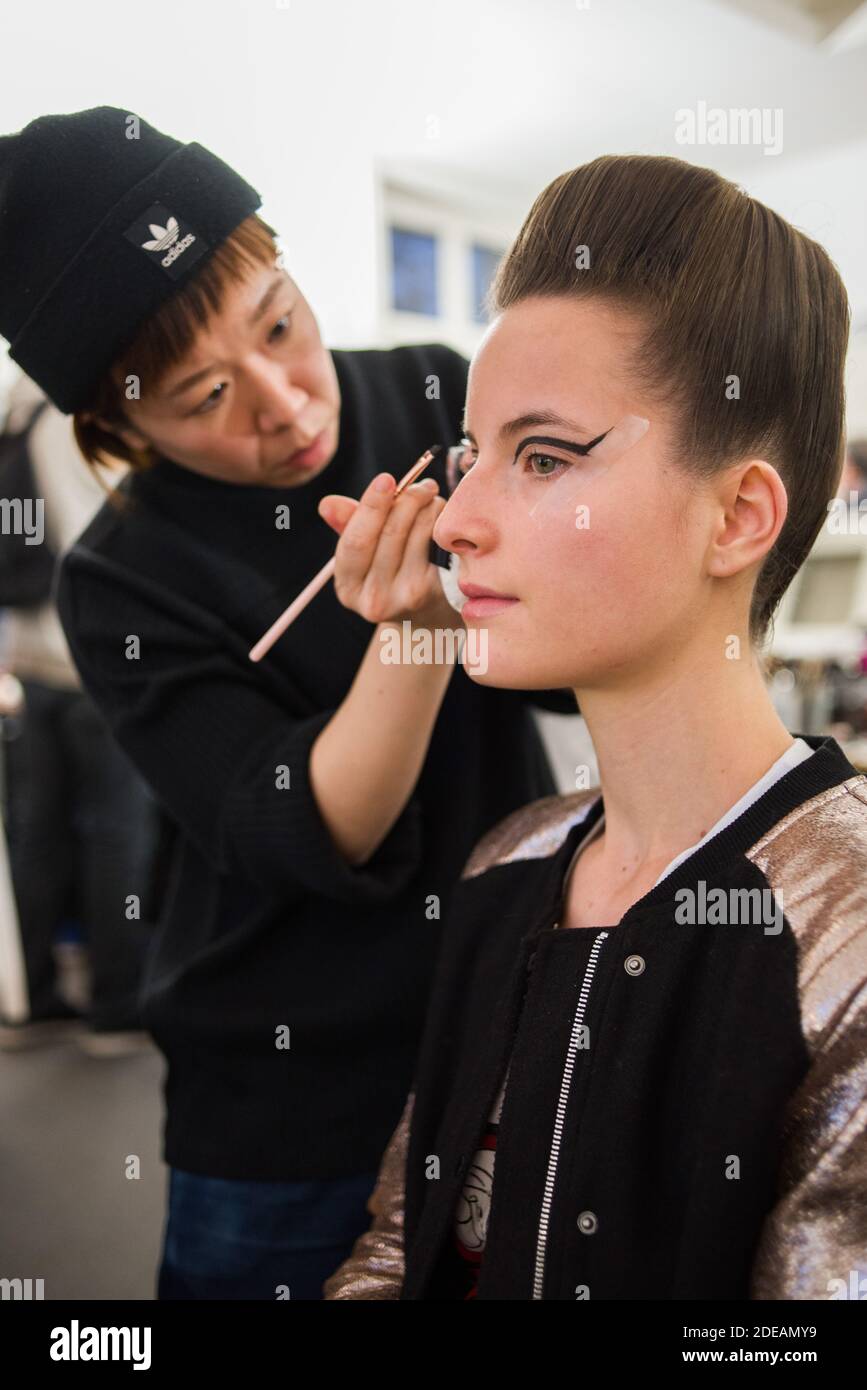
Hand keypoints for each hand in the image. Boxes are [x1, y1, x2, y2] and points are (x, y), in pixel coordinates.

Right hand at [318, 472, 463, 629]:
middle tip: (423, 483)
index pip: (355, 541)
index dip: (371, 506)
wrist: (428, 614)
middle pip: (390, 533)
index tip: (386, 478)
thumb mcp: (366, 552)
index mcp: (348, 587)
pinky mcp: (436, 592)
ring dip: (428, 507)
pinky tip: (441, 519)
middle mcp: (374, 600)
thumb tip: (328, 504)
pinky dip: (442, 521)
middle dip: (407, 498)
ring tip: (432, 501)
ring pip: (419, 532)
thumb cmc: (391, 570)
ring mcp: (407, 599)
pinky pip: (439, 541)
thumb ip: (349, 524)